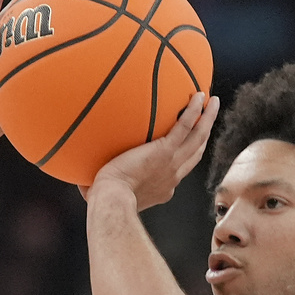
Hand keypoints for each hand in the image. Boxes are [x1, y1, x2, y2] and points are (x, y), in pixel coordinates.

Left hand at [83, 92, 220, 210]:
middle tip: (209, 120)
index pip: (179, 170)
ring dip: (208, 119)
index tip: (187, 146)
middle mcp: (173, 175)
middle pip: (196, 151)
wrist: (112, 198)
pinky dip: (194, 111)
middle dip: (204, 135)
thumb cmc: (104, 199)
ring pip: (198, 137)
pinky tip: (199, 96)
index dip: (186, 156)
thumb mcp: (108, 192)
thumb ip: (100, 184)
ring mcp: (172, 162)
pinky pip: (185, 126)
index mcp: (163, 187)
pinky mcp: (165, 151)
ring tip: (213, 102)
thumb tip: (80, 183)